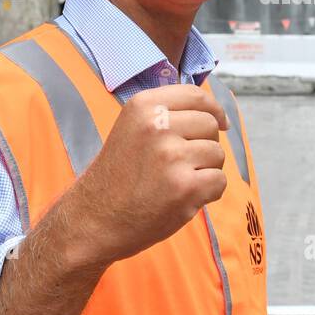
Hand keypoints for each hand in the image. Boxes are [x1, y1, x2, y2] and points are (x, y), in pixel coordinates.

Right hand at [69, 83, 229, 268]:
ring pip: (217, 154)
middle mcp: (157, 126)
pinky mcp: (185, 186)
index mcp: (144, 106)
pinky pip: (219, 181)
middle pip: (210, 126)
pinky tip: (182, 198)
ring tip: (176, 182)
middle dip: (205, 146)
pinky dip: (208, 192)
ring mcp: (172, 156)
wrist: (94, 218)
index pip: (196, 96)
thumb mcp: (133, 128)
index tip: (220, 123)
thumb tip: (215, 114)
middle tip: (181, 165)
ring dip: (205, 170)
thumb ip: (168, 115)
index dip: (214, 110)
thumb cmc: (119, 175)